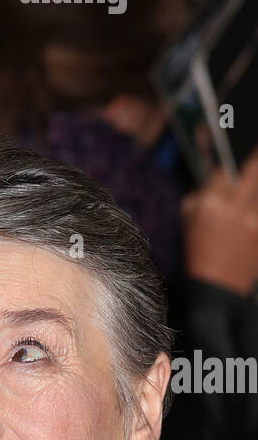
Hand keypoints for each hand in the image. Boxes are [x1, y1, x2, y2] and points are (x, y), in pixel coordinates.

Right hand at [182, 149, 257, 296]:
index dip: (227, 166)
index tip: (228, 165)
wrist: (216, 288)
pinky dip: (256, 206)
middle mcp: (233, 206)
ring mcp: (252, 218)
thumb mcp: (188, 223)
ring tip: (255, 168)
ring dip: (256, 181)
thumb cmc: (199, 256)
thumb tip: (210, 182)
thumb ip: (199, 198)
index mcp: (210, 203)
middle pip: (253, 169)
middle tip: (257, 151)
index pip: (223, 172)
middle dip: (256, 158)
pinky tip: (252, 211)